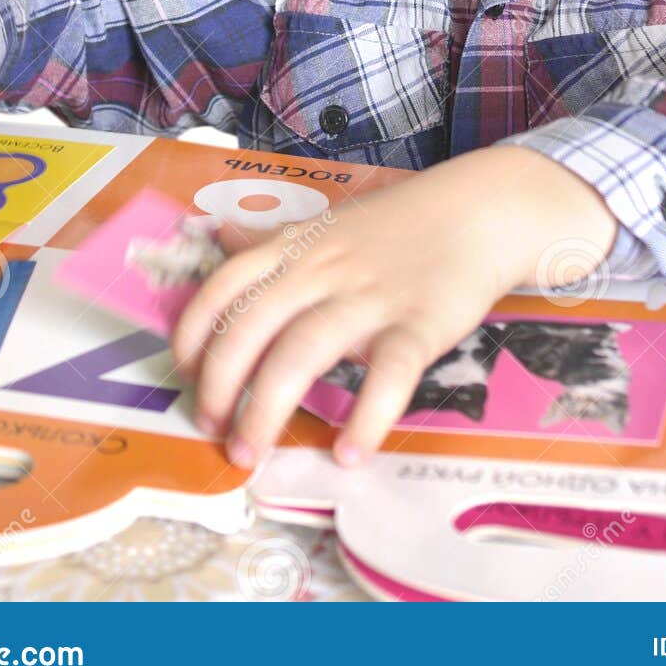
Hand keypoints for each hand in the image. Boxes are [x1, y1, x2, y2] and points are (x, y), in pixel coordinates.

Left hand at [170, 143, 618, 468]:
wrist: (480, 210)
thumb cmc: (399, 223)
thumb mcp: (327, 222)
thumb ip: (275, 242)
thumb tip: (221, 240)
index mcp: (296, 247)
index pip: (224, 286)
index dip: (194, 335)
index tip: (185, 376)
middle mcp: (321, 270)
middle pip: (251, 327)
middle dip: (220, 388)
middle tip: (213, 433)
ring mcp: (369, 297)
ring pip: (301, 353)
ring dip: (267, 411)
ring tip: (250, 456)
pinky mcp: (418, 324)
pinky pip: (387, 375)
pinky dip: (366, 418)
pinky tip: (350, 455)